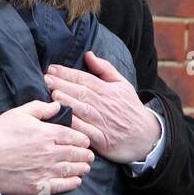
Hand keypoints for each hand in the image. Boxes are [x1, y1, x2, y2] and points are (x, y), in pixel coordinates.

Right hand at [0, 100, 94, 194]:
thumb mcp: (18, 114)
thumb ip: (40, 108)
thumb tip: (58, 105)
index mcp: (47, 134)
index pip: (73, 136)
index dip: (82, 139)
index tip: (85, 141)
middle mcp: (50, 153)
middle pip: (75, 154)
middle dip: (85, 154)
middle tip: (89, 155)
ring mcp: (45, 171)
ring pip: (72, 169)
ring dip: (82, 168)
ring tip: (86, 167)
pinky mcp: (38, 186)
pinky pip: (62, 186)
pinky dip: (72, 183)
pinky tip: (76, 181)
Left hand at [44, 51, 160, 164]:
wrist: (147, 136)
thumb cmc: (130, 108)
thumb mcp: (122, 85)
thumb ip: (105, 69)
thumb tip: (88, 54)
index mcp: (108, 90)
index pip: (85, 79)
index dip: (67, 73)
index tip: (51, 68)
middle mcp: (105, 105)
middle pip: (81, 92)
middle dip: (63, 85)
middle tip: (45, 79)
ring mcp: (104, 122)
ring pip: (84, 110)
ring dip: (68, 102)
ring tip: (53, 95)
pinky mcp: (103, 140)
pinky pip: (87, 132)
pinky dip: (76, 126)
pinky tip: (64, 120)